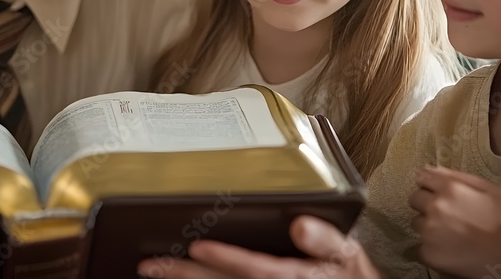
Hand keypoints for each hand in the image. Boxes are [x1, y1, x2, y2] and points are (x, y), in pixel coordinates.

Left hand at [137, 215, 381, 278]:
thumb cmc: (347, 277)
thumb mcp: (348, 256)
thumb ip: (326, 241)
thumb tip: (300, 226)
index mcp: (296, 277)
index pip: (257, 269)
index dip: (227, 258)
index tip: (198, 246)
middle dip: (187, 276)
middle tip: (152, 264)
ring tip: (153, 272)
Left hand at [409, 165, 500, 275]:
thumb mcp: (493, 191)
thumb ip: (461, 176)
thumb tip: (430, 168)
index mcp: (449, 188)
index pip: (422, 178)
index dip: (429, 186)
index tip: (436, 194)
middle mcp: (434, 206)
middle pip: (414, 199)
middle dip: (426, 205)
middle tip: (444, 215)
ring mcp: (428, 230)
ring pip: (416, 223)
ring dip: (427, 226)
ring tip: (448, 234)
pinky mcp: (426, 252)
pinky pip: (418, 246)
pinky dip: (429, 248)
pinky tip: (445, 250)